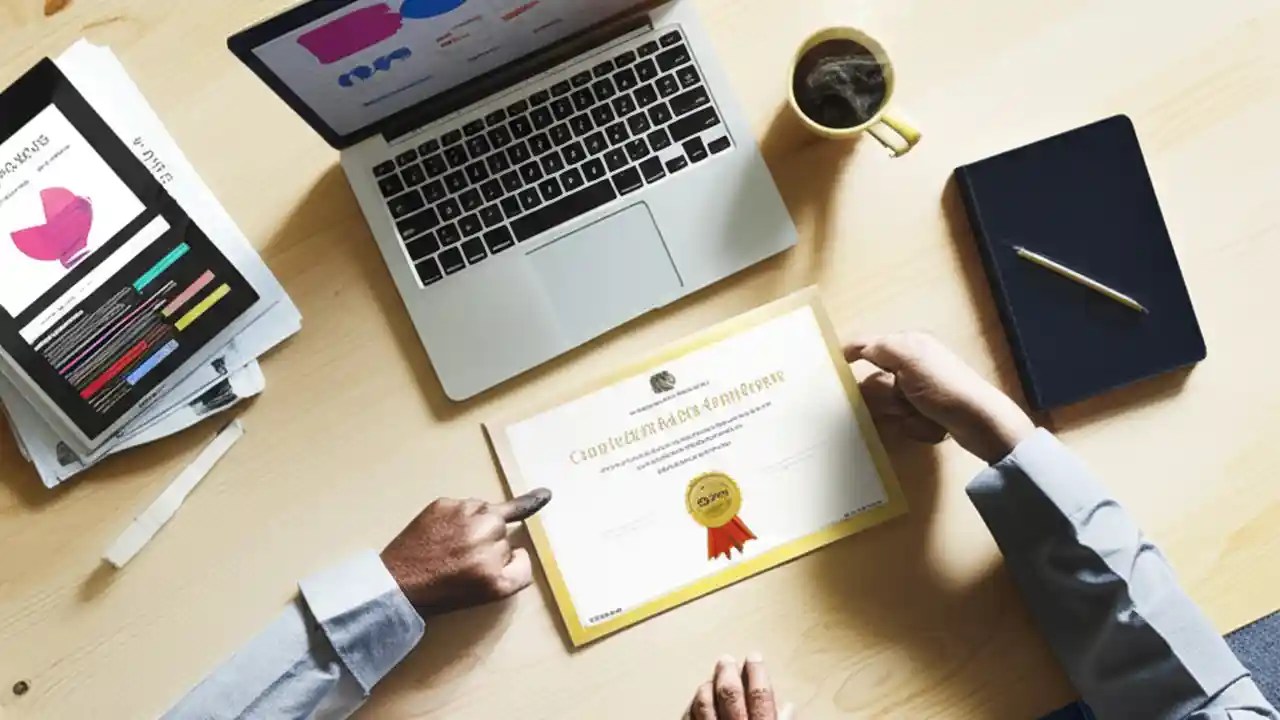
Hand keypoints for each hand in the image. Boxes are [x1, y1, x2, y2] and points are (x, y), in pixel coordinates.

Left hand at [380, 488, 551, 616]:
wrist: (397, 583)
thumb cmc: (442, 591)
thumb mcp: (488, 594)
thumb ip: (517, 572)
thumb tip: (524, 547)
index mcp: (497, 571)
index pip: (523, 557)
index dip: (513, 561)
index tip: (499, 564)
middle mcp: (486, 539)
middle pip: (505, 530)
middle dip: (492, 540)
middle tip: (467, 557)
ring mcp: (465, 517)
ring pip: (487, 511)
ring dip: (479, 522)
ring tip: (455, 541)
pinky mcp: (445, 504)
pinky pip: (466, 504)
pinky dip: (460, 515)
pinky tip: (447, 529)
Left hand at [685, 654, 785, 719]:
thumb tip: (787, 707)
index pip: (759, 695)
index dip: (757, 672)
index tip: (754, 657)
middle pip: (729, 694)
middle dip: (728, 672)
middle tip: (727, 660)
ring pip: (704, 702)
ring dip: (708, 686)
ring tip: (711, 678)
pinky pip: (688, 716)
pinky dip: (693, 705)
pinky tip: (698, 701)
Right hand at [845, 333, 1034, 463]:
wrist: (980, 424)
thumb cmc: (944, 387)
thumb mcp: (908, 358)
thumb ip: (878, 348)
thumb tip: (855, 348)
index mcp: (908, 345)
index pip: (867, 346)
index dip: (850, 356)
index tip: (834, 370)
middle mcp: (911, 367)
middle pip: (873, 384)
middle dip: (885, 396)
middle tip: (903, 398)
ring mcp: (919, 394)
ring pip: (887, 407)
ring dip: (902, 412)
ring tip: (921, 413)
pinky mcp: (926, 415)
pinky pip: (904, 423)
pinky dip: (916, 427)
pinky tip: (933, 425)